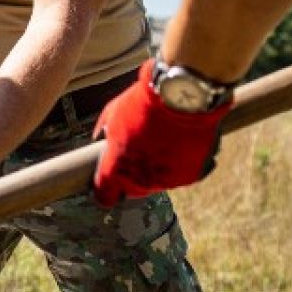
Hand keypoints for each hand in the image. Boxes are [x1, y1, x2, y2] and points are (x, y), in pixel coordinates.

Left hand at [91, 59, 232, 205]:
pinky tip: (180, 143)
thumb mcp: (113, 112)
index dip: (105, 190)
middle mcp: (140, 180)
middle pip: (133, 190)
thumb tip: (99, 136)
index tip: (108, 183)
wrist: (183, 95)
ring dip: (157, 168)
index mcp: (115, 168)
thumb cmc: (145, 101)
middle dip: (132, 176)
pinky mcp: (192, 175)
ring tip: (162, 141)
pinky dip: (180, 163)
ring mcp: (167, 180)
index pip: (105, 196)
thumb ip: (105, 131)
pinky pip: (182, 174)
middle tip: (138, 152)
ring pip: (158, 182)